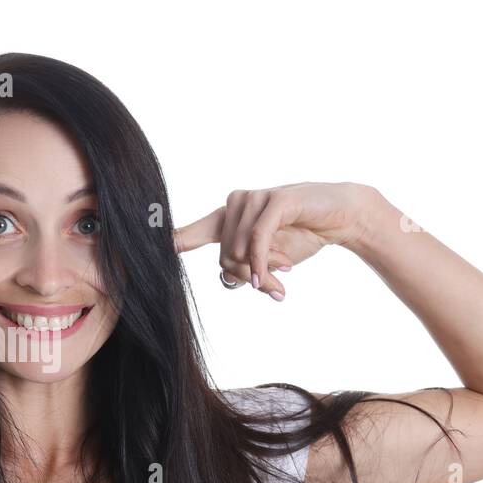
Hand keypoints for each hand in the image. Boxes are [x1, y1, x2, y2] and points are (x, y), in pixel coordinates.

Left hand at [173, 182, 389, 298]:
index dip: (166, 242)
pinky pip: (257, 241)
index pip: (188, 233)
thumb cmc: (301, 236)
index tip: (141, 243)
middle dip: (250, 276)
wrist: (341, 218)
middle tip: (275, 283)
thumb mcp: (267, 260)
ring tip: (286, 269)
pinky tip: (277, 274)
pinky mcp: (273, 201)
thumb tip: (231, 281)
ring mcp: (253, 199)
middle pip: (224, 259)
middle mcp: (235, 205)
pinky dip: (264, 263)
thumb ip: (245, 269)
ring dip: (264, 271)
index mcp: (227, 219)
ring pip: (238, 253)